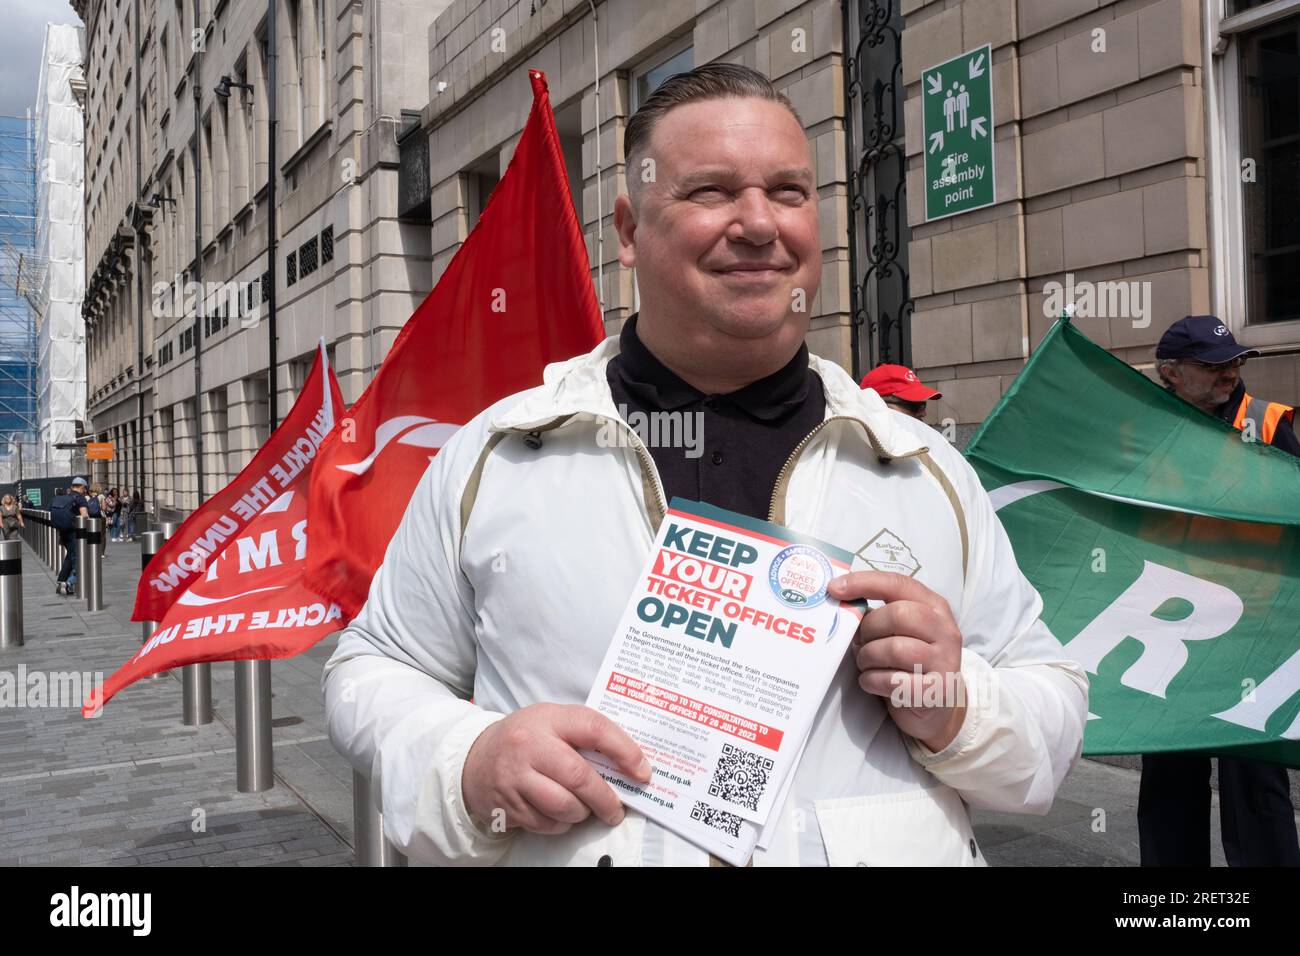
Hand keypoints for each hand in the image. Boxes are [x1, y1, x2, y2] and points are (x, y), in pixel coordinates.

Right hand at [462, 703, 650, 835]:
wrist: (473, 759)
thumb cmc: (525, 739)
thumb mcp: (551, 722)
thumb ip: (584, 735)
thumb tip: (628, 762)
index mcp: (548, 719)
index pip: (594, 728)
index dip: (624, 751)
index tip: (642, 772)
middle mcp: (529, 746)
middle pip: (579, 777)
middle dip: (605, 798)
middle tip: (617, 809)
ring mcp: (515, 777)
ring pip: (563, 805)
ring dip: (582, 813)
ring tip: (585, 808)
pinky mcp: (507, 805)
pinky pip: (546, 824)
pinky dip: (561, 823)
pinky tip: (559, 813)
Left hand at [828, 571, 966, 751]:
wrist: (937, 706)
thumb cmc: (909, 663)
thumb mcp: (900, 631)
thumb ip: (879, 615)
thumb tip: (841, 602)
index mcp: (934, 607)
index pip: (897, 584)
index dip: (864, 583)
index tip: (834, 588)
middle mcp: (945, 630)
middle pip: (897, 615)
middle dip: (868, 629)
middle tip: (859, 643)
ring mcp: (945, 661)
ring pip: (894, 648)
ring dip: (868, 657)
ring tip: (866, 663)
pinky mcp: (937, 690)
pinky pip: (893, 680)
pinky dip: (873, 681)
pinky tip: (872, 682)